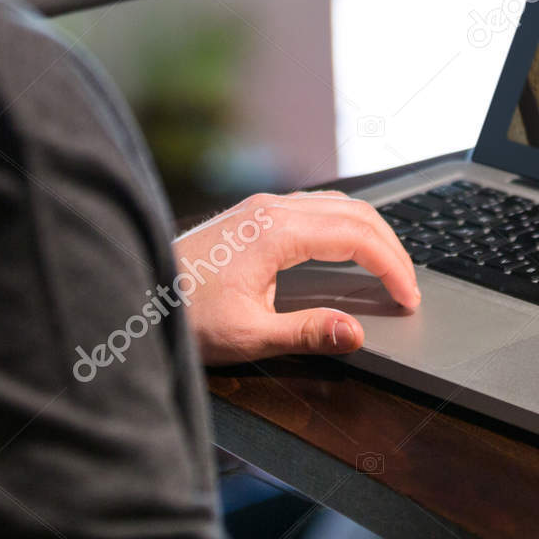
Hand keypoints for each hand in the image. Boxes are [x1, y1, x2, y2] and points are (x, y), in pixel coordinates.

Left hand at [172, 191, 419, 364]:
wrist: (130, 295)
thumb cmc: (181, 315)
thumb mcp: (247, 335)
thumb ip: (307, 333)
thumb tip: (354, 333)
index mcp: (276, 231)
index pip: (358, 236)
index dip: (392, 266)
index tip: (408, 297)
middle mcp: (271, 208)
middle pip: (355, 212)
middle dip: (390, 246)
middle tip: (407, 285)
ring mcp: (260, 207)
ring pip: (336, 203)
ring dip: (369, 232)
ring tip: (386, 267)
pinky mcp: (251, 214)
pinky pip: (314, 206)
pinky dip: (344, 225)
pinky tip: (346, 249)